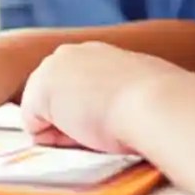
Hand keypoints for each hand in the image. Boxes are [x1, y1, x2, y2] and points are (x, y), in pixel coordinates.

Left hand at [20, 42, 180, 153]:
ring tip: (98, 130)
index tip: (111, 121)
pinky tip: (82, 135)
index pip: (75, 90)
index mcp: (95, 54)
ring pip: (45, 114)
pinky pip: (35, 129)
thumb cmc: (159, 103)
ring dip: (65, 130)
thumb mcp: (139, 89)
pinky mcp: (40, 92)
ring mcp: (50, 70)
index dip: (88, 113)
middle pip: (55, 100)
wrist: (155, 104)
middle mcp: (68, 54)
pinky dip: (54, 141)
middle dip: (69, 120)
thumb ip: (118, 93)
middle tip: (104, 129)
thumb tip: (115, 110)